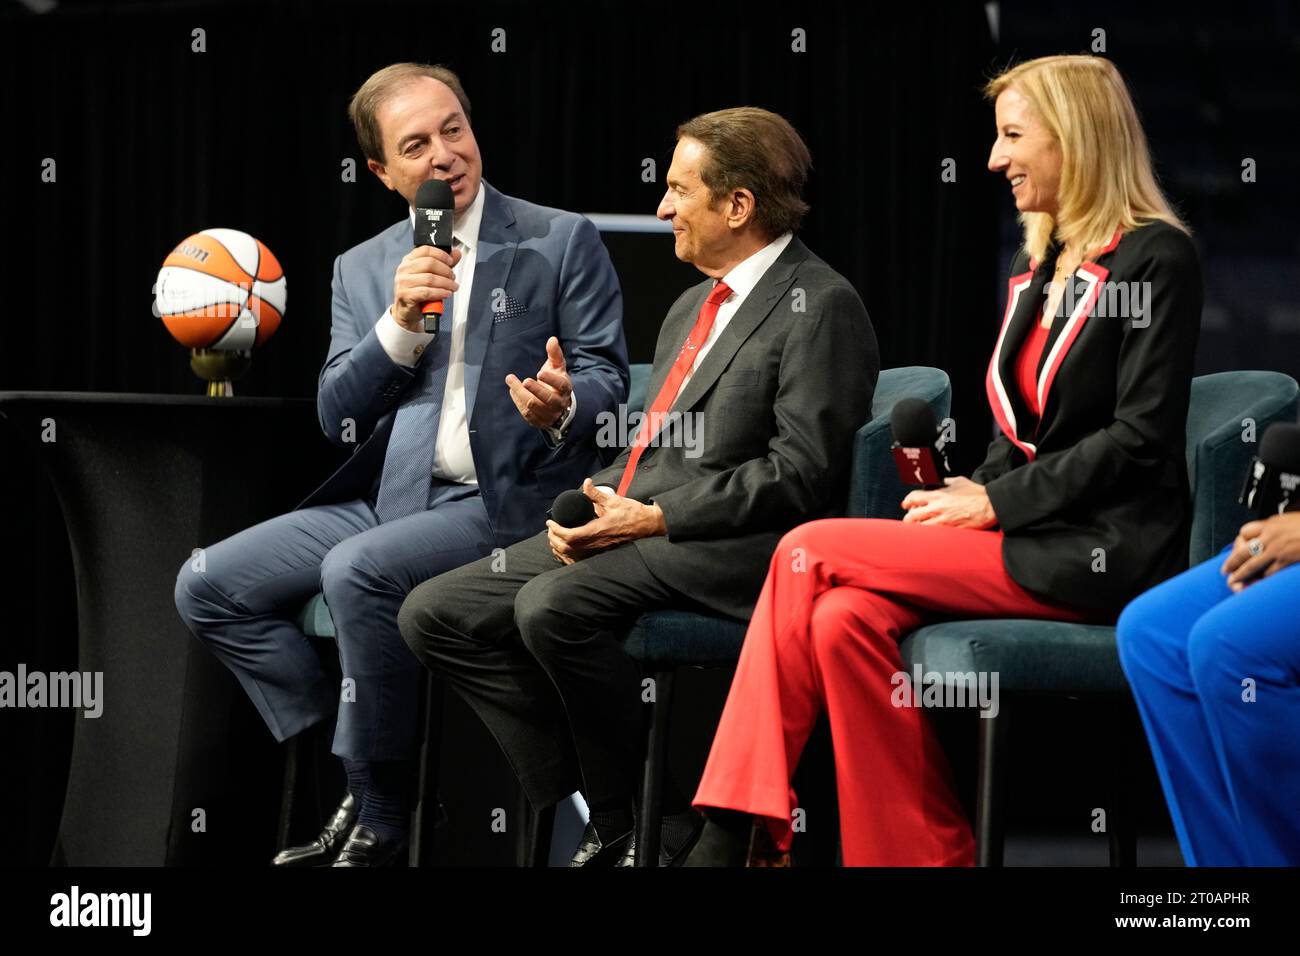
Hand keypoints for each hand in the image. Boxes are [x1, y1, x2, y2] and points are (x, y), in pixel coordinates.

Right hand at [392, 245, 461, 330]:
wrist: (406, 311)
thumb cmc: (418, 292)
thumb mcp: (431, 275)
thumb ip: (444, 264)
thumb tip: (456, 253)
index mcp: (409, 260)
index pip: (425, 250)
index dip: (441, 254)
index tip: (451, 262)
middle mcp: (404, 269)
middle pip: (429, 263)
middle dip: (446, 271)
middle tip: (453, 278)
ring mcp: (403, 282)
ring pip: (429, 278)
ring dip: (446, 283)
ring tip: (453, 287)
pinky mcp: (405, 295)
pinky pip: (426, 292)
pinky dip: (439, 293)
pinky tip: (446, 294)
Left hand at [506, 337, 571, 428]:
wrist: (558, 404)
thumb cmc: (556, 381)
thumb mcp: (557, 367)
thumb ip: (554, 354)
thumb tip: (552, 339)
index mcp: (565, 389)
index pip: (561, 386)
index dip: (551, 380)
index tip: (540, 372)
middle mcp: (559, 403)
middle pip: (548, 399)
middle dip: (536, 390)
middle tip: (525, 381)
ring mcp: (550, 414)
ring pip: (534, 407)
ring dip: (521, 394)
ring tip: (511, 381)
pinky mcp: (540, 421)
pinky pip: (527, 414)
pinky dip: (518, 402)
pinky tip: (513, 390)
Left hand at [545, 479, 666, 563]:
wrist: (648, 526)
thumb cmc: (632, 513)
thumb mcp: (613, 500)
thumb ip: (596, 493)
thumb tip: (586, 483)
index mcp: (597, 530)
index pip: (570, 535)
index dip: (557, 530)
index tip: (551, 522)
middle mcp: (597, 543)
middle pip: (568, 547)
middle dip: (555, 539)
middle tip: (551, 528)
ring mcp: (600, 549)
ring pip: (573, 554)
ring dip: (561, 546)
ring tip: (556, 536)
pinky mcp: (603, 551)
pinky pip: (581, 557)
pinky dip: (571, 553)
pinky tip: (567, 547)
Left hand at [901, 476, 996, 528]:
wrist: (989, 506)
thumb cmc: (976, 494)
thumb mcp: (959, 481)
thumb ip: (946, 482)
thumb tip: (942, 482)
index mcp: (937, 495)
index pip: (913, 498)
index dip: (907, 501)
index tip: (906, 504)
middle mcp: (937, 509)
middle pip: (912, 516)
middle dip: (908, 518)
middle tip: (910, 518)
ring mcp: (943, 522)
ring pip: (920, 528)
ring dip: (918, 528)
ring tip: (920, 527)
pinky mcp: (950, 532)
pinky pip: (934, 536)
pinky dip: (930, 535)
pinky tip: (931, 534)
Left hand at [1220, 511, 1299, 590]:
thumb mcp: (1293, 522)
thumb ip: (1281, 528)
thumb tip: (1271, 532)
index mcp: (1272, 523)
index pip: (1245, 531)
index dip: (1239, 542)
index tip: (1237, 549)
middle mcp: (1271, 535)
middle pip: (1243, 549)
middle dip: (1232, 561)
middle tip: (1226, 570)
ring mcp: (1278, 548)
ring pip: (1251, 564)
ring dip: (1241, 574)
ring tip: (1234, 581)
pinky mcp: (1286, 559)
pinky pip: (1269, 572)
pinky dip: (1263, 579)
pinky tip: (1260, 583)